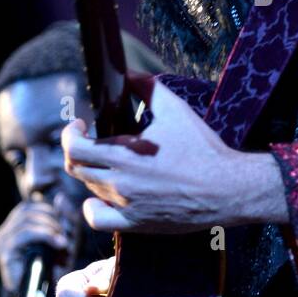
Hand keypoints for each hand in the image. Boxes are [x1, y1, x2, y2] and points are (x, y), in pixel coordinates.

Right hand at [0, 194, 79, 291]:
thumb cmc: (50, 270)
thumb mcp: (60, 239)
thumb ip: (61, 219)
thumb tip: (60, 198)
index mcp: (12, 228)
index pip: (29, 205)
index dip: (48, 209)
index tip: (64, 223)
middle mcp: (3, 233)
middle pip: (28, 209)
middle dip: (51, 219)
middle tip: (65, 235)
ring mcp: (2, 243)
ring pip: (27, 219)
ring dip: (50, 228)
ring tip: (63, 242)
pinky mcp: (5, 253)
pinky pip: (24, 234)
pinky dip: (45, 235)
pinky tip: (58, 243)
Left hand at [61, 74, 289, 233]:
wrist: (226, 189)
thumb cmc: (202, 149)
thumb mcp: (175, 109)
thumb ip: (147, 87)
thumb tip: (129, 73)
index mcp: (123, 154)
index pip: (73, 147)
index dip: (70, 133)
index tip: (82, 125)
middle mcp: (119, 182)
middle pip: (75, 168)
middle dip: (78, 149)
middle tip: (91, 139)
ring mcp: (126, 205)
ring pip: (88, 188)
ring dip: (91, 171)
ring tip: (107, 161)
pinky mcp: (136, 223)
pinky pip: (98, 219)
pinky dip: (92, 206)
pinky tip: (101, 196)